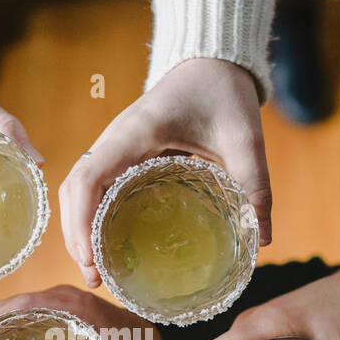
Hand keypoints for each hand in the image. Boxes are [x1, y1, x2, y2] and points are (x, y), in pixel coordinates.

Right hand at [59, 58, 270, 286]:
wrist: (212, 61)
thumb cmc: (224, 91)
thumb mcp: (244, 137)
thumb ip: (255, 184)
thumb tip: (265, 239)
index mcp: (136, 133)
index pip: (88, 178)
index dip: (81, 221)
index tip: (92, 258)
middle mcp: (114, 139)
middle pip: (74, 191)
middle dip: (76, 236)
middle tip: (95, 278)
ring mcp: (114, 146)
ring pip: (78, 190)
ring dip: (79, 229)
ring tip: (97, 270)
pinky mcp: (122, 153)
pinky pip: (95, 187)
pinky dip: (92, 217)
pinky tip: (108, 245)